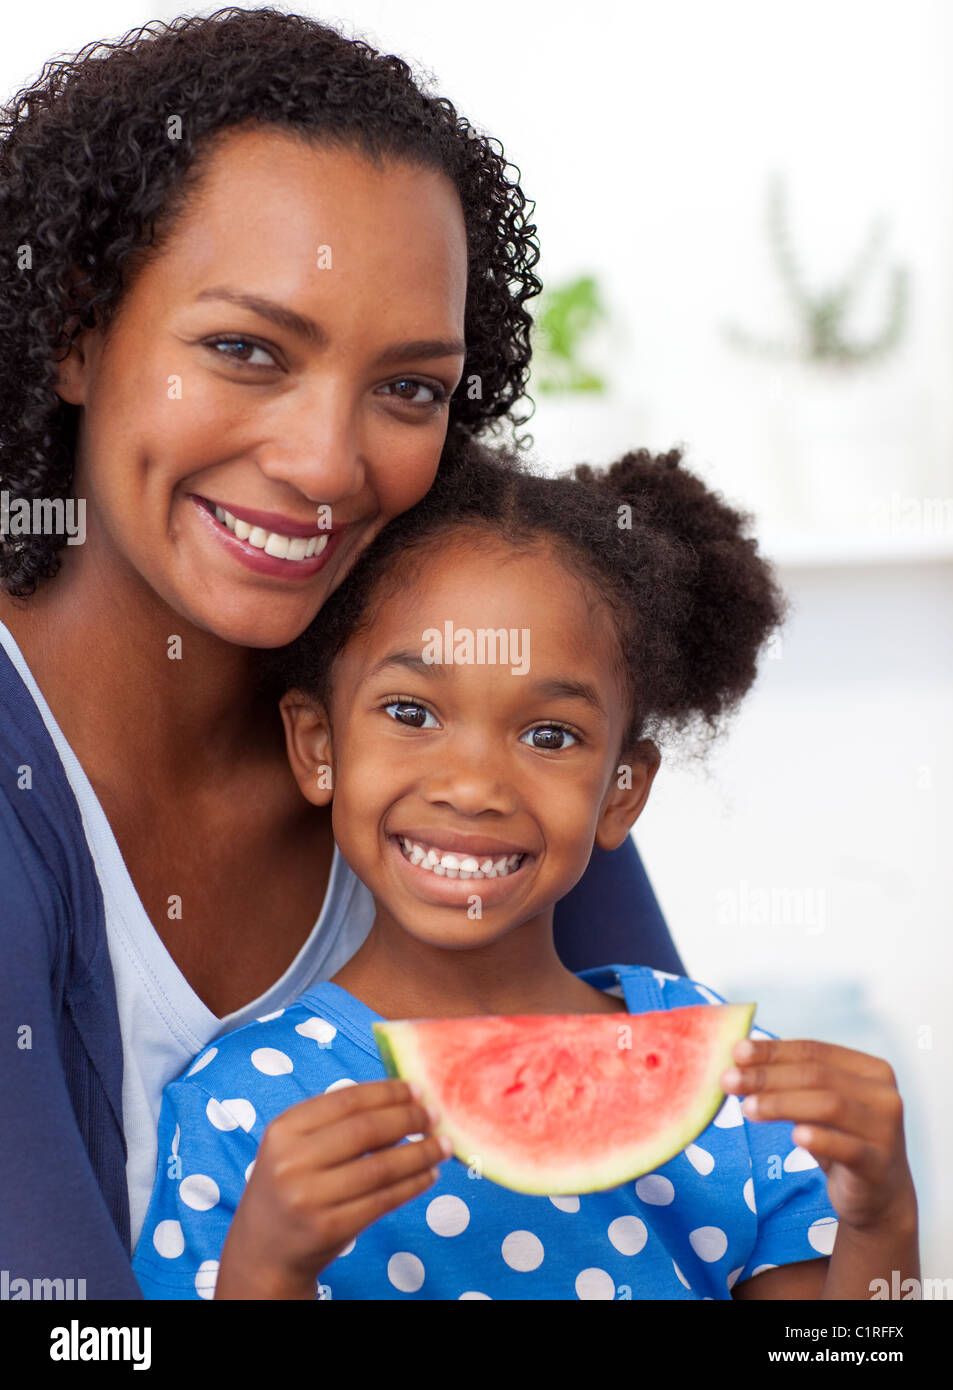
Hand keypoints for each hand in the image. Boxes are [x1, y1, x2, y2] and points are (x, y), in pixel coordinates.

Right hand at [214, 1078, 448, 1298]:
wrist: (264, 1251)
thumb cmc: (290, 1186)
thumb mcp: (297, 1146)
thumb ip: (339, 1123)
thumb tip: (405, 1101)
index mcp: (284, 1130)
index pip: (347, 1100)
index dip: (387, 1092)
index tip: (417, 1089)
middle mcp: (292, 1162)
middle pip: (366, 1130)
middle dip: (409, 1119)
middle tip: (435, 1115)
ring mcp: (310, 1198)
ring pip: (380, 1167)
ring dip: (420, 1153)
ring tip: (443, 1145)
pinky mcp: (330, 1228)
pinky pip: (384, 1200)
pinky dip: (413, 1184)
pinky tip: (429, 1174)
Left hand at [721, 1038, 916, 1234]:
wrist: (880, 1195)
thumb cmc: (842, 1138)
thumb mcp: (818, 1105)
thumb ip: (791, 1081)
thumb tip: (740, 1055)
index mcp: (870, 1069)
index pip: (814, 1050)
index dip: (773, 1050)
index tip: (735, 1052)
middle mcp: (884, 1095)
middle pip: (817, 1076)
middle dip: (767, 1076)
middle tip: (728, 1080)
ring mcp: (885, 1130)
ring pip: (829, 1105)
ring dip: (782, 1104)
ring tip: (746, 1109)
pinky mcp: (880, 1164)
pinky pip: (847, 1147)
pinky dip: (820, 1139)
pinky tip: (794, 1137)